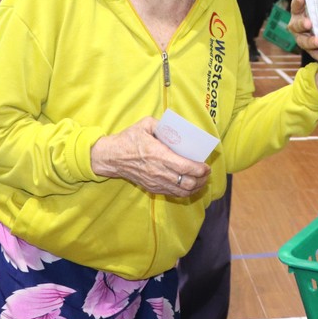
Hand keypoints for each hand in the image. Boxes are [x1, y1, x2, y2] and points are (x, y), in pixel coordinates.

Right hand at [91, 117, 210, 197]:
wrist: (111, 157)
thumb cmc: (129, 139)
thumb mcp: (145, 124)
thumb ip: (163, 125)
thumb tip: (180, 129)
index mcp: (158, 154)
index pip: (184, 167)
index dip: (199, 169)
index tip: (206, 166)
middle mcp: (158, 171)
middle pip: (186, 182)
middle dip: (201, 179)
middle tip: (206, 172)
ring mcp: (155, 181)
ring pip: (181, 191)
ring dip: (195, 187)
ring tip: (201, 180)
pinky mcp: (152, 188)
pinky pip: (172, 194)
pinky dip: (184, 192)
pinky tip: (190, 185)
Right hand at [288, 0, 317, 62]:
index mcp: (299, 12)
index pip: (296, 5)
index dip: (298, 1)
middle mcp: (298, 26)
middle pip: (296, 25)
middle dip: (302, 24)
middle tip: (309, 23)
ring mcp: (304, 39)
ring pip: (303, 42)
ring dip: (310, 42)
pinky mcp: (312, 50)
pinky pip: (315, 55)